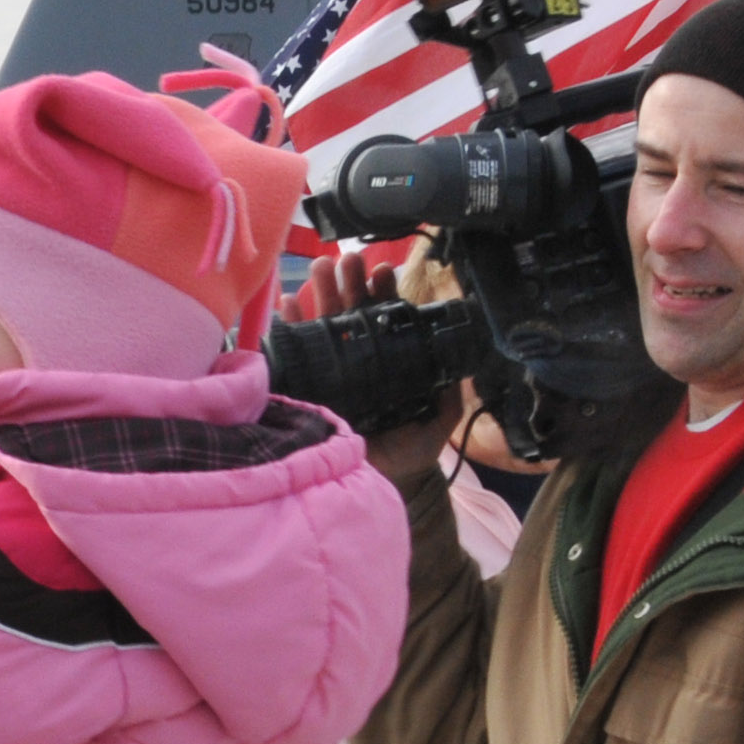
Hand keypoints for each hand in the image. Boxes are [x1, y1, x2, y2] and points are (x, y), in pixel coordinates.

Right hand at [308, 245, 462, 481]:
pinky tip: (287, 304)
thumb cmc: (406, 451)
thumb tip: (456, 367)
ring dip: (320, 293)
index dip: (382, 293)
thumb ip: (448, 395)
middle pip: (350, 312)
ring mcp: (326, 370)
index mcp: (386, 358)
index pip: (383, 318)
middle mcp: (354, 358)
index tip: (382, 272)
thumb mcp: (436, 420)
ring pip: (321, 323)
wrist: (377, 482)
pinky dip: (287, 326)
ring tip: (322, 268)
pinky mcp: (302, 387)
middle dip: (348, 282)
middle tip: (349, 261)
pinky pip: (290, 353)